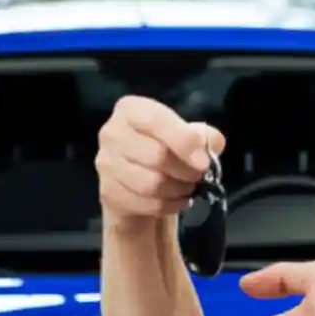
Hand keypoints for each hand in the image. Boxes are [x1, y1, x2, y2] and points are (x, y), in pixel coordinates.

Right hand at [95, 95, 224, 229]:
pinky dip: (168, 206)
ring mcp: (106, 164)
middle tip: (199, 176)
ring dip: (177, 190)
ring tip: (188, 188)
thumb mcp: (190, 136)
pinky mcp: (108, 192)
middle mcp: (112, 133)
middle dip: (186, 170)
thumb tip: (208, 147)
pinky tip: (176, 201)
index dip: (184, 141)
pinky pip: (145, 204)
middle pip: (156, 156)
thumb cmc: (167, 149)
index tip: (204, 162)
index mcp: (131, 109)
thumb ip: (204, 136)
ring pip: (151, 184)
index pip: (156, 120)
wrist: (140, 181)